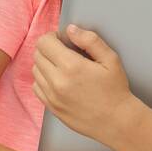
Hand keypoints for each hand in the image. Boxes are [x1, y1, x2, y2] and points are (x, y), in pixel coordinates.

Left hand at [32, 24, 135, 146]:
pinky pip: (36, 87)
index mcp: (71, 66)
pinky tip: (58, 81)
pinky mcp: (51, 107)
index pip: (44, 42)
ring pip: (35, 70)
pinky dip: (43, 80)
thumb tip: (70, 30)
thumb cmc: (115, 90)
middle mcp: (57, 81)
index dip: (52, 37)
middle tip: (64, 52)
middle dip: (48, 49)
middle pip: (37, 54)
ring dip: (45, 64)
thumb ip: (90, 40)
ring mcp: (52, 96)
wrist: (116, 121)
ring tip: (62, 67)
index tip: (62, 40)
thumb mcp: (110, 59)